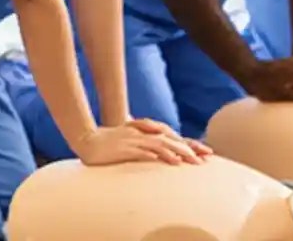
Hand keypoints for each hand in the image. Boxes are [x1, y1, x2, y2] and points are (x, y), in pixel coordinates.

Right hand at [74, 118, 208, 165]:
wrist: (86, 140)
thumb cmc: (108, 142)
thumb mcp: (129, 139)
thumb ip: (145, 140)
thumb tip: (161, 148)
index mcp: (146, 131)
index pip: (173, 136)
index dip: (190, 143)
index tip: (206, 152)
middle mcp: (143, 133)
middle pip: (171, 138)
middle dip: (189, 148)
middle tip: (204, 158)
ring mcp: (134, 139)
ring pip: (160, 143)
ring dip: (176, 152)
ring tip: (189, 161)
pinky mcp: (125, 147)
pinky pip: (144, 151)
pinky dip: (157, 154)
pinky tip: (168, 161)